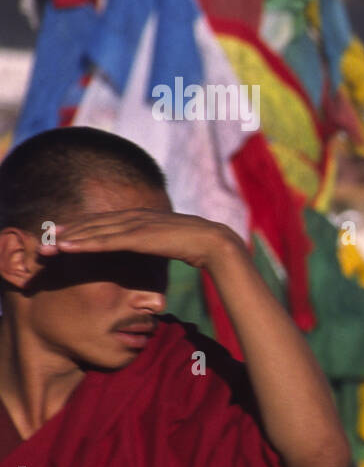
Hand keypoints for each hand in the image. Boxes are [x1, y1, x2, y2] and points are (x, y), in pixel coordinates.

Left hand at [40, 209, 239, 270]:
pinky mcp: (140, 236)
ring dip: (70, 237)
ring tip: (48, 244)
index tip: (62, 233)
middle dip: (69, 230)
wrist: (215, 242)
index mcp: (142, 218)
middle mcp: (136, 217)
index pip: (106, 221)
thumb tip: (151, 250)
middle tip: (45, 237)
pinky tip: (68, 247)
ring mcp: (137, 225)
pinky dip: (85, 243)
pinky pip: (106, 241)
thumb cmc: (196, 246)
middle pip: (95, 223)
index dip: (83, 226)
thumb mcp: (169, 243)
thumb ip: (155, 242)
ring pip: (96, 231)